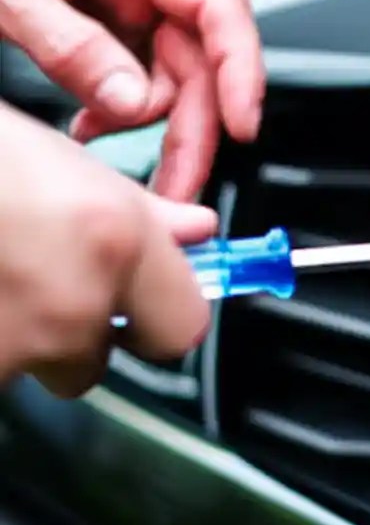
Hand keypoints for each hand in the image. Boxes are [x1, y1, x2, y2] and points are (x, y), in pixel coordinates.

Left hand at [0, 0, 264, 200]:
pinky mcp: (111, 26)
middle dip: (193, 130)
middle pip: (200, 61)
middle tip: (175, 187)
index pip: (217, 6)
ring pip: (173, 80)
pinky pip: (138, 80)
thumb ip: (68, 44)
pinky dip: (119, 113)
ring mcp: (129, 3)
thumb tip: (131, 104)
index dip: (241, 69)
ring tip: (104, 147)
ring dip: (150, 127)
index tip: (240, 127)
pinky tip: (89, 125)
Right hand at [0, 103, 214, 397]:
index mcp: (113, 242)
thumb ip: (140, 207)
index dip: (163, 316)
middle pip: (101, 358)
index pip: (185, 328)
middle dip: (78, 328)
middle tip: (35, 275)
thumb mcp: (56, 158)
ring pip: (35, 367)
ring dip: (19, 335)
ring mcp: (9, 347)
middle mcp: (70, 304)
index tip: (149, 305)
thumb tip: (197, 231)